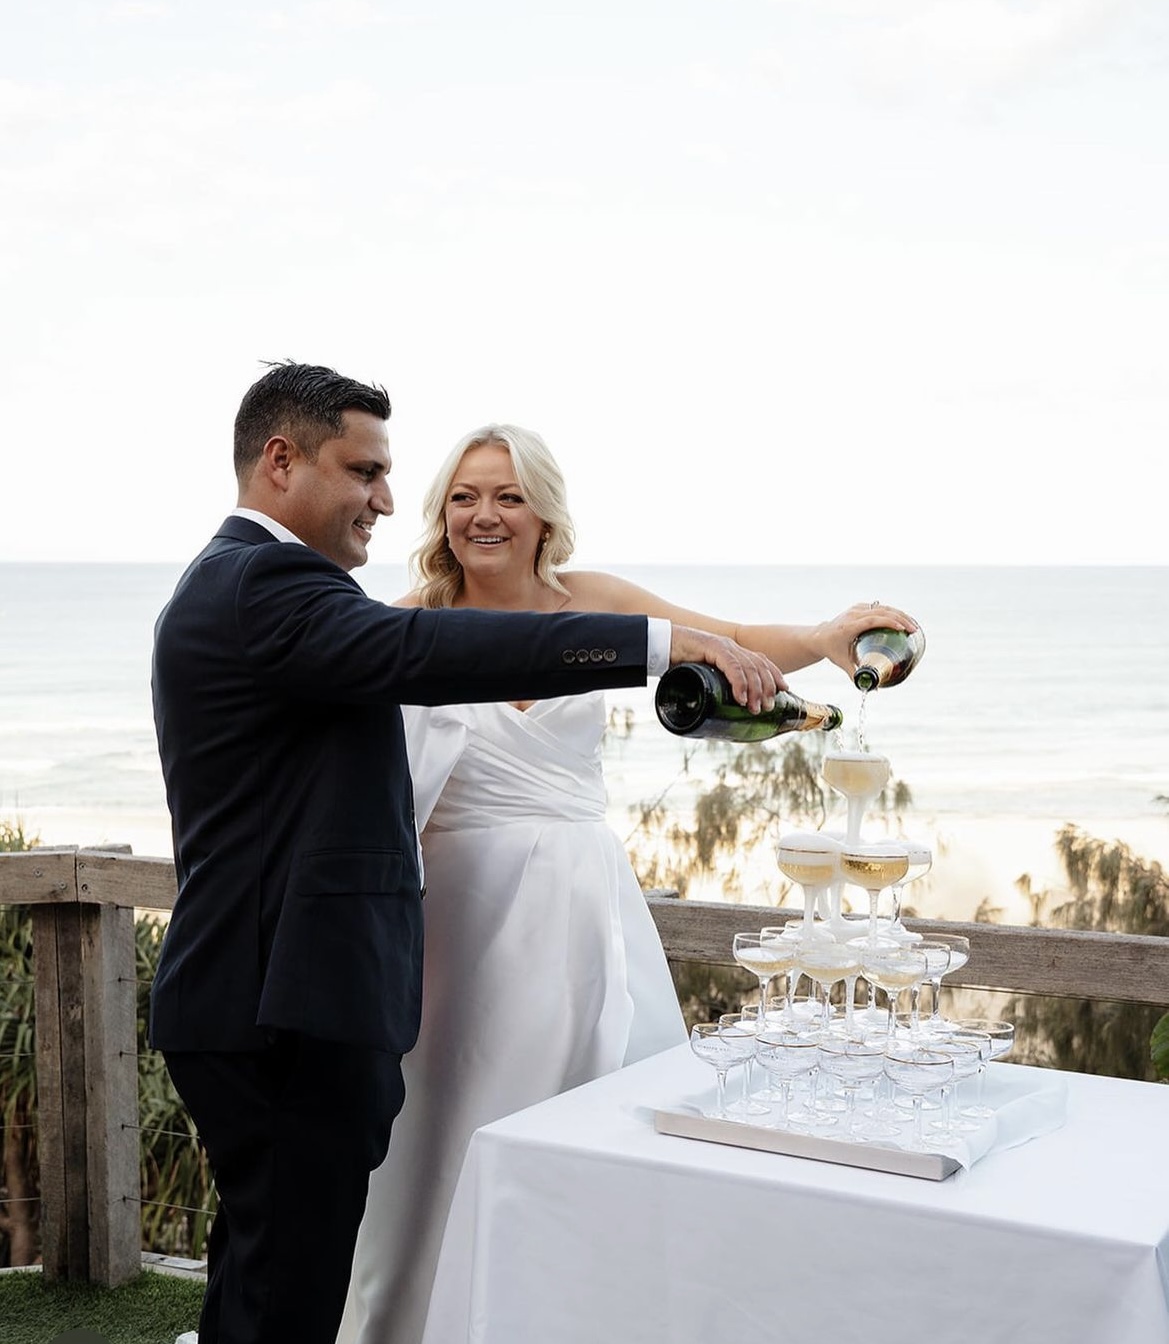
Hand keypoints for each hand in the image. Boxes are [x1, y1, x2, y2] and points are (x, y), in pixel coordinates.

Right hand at [669, 626, 786, 712]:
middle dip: (767, 688)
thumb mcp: (701, 673)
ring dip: (755, 691)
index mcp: (731, 650)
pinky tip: (741, 698)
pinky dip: (739, 684)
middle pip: (759, 666)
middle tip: (768, 707)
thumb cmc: (677, 660)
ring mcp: (723, 646)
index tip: (784, 690)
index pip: (760, 660)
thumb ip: (712, 683)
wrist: (658, 643)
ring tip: (755, 709)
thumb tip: (716, 706)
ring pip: (749, 668)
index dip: (774, 674)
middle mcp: (731, 646)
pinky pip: (732, 667)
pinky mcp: (712, 648)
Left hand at [812, 602, 917, 676]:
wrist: (819, 636)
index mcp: (849, 627)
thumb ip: (856, 676)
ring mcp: (856, 609)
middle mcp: (852, 615)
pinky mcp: (859, 607)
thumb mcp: (843, 663)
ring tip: (912, 625)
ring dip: (899, 614)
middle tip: (913, 630)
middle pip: (880, 612)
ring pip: (881, 607)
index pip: (872, 620)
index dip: (888, 623)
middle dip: (900, 619)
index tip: (903, 629)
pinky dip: (892, 612)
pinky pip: (878, 607)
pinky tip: (902, 619)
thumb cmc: (832, 650)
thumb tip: (873, 690)